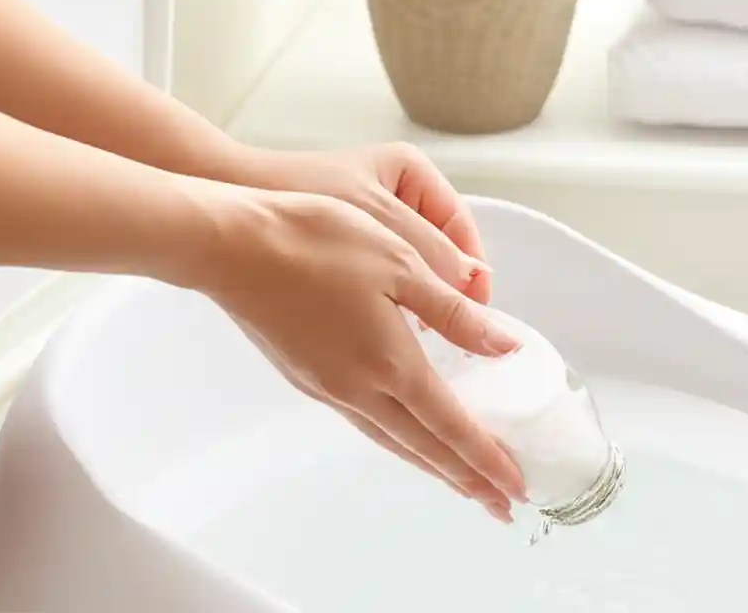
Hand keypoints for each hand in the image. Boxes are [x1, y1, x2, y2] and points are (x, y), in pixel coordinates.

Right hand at [179, 182, 525, 521]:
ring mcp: (328, 388)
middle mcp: (359, 388)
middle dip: (466, 480)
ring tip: (460, 482)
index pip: (451, 427)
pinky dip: (397, 440)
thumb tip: (503, 344)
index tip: (515, 488)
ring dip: (431, 465)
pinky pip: (365, 423)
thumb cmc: (315, 242)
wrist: (232, 247)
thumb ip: (455, 311)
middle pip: (424, 448)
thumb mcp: (402, 261)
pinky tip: (404, 434)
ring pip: (392, 441)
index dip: (487, 461)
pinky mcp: (307, 377)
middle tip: (500, 507)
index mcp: (390, 363)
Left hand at [235, 142, 492, 303]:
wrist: (228, 203)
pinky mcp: (347, 241)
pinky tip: (381, 322)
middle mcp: (396, 192)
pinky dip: (389, 297)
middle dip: (445, 289)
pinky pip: (384, 274)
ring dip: (418, 298)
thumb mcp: (375, 223)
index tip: (475, 309)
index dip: (472, 272)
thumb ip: (430, 253)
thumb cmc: (296, 195)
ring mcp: (371, 218)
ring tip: (415, 329)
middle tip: (449, 327)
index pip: (461, 227)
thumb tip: (474, 283)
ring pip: (415, 267)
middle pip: (442, 251)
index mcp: (411, 170)